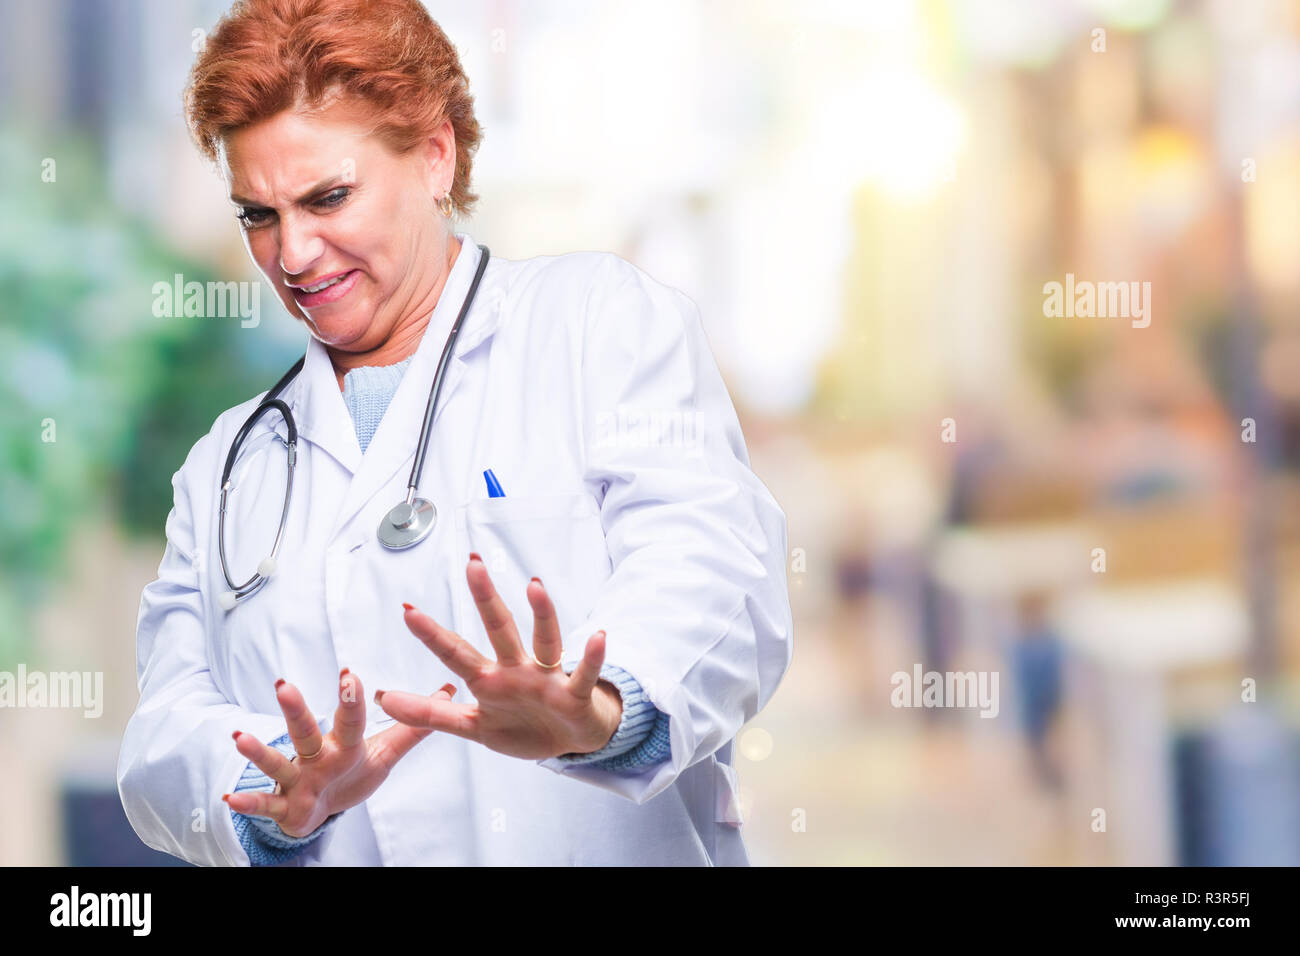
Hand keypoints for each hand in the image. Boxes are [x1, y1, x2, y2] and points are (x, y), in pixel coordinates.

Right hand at [223, 669, 455, 838]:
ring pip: (278, 762)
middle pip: (305, 730)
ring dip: (259, 751)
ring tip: (238, 737)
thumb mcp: (386, 751)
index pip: (348, 718)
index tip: (349, 672)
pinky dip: (249, 802)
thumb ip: (415, 726)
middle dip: (294, 710)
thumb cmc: (351, 772)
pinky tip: (229, 797)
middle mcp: (315, 756)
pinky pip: (265, 804)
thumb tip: (449, 691)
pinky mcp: (286, 806)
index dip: (349, 698)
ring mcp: (297, 780)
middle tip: (282, 685)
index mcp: (343, 743)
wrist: (323, 809)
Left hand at [375, 554, 622, 760]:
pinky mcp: (573, 694)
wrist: (571, 742)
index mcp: (489, 680)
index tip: (408, 611)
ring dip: (541, 613)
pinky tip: (599, 636)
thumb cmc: (524, 726)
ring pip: (544, 641)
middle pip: (500, 629)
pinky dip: (592, 656)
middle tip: (472, 565)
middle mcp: (517, 670)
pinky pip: (584, 673)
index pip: (456, 653)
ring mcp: (546, 679)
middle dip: (486, 598)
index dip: (433, 636)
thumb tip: (384, 699)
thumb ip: (432, 714)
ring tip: (534, 586)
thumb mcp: (474, 727)